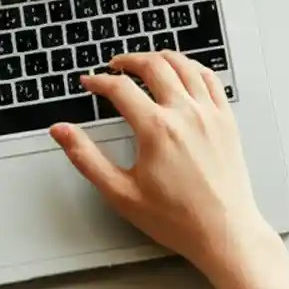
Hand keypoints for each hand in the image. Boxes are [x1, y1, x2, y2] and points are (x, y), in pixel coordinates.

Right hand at [50, 52, 288, 288]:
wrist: (223, 231)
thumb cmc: (177, 218)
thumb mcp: (120, 192)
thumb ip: (86, 157)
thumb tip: (62, 132)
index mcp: (156, 129)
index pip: (120, 88)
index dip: (99, 81)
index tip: (90, 82)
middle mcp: (185, 114)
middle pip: (154, 66)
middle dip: (129, 60)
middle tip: (115, 65)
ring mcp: (209, 113)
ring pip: (184, 65)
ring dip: (161, 57)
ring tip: (146, 62)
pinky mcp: (226, 119)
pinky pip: (211, 79)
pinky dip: (194, 67)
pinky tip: (185, 71)